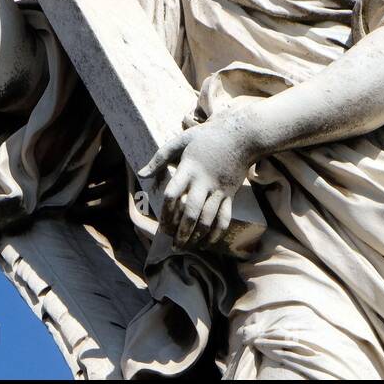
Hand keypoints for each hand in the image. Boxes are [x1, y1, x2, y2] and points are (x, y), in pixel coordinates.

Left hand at [139, 109, 258, 248]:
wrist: (242, 136)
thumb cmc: (207, 137)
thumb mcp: (181, 141)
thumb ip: (160, 157)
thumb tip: (142, 174)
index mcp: (189, 169)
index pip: (172, 194)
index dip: (166, 212)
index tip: (162, 225)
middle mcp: (204, 182)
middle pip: (191, 212)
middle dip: (181, 232)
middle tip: (174, 245)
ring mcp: (219, 190)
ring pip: (208, 218)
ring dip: (197, 236)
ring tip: (187, 247)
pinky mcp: (231, 194)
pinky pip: (224, 217)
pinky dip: (217, 233)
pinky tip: (208, 242)